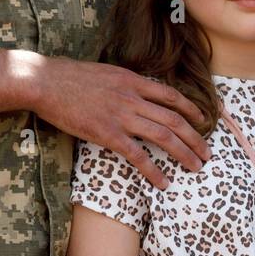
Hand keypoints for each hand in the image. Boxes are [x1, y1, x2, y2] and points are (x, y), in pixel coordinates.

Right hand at [35, 57, 210, 190]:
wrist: (47, 82)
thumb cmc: (71, 78)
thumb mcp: (106, 73)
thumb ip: (125, 84)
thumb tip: (136, 92)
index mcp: (133, 81)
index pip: (171, 96)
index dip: (191, 109)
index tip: (203, 120)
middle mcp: (133, 98)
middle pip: (174, 119)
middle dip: (195, 137)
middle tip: (207, 153)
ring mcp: (121, 116)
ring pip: (163, 136)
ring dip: (184, 153)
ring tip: (196, 167)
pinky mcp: (107, 134)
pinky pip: (137, 155)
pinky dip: (153, 170)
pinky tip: (163, 182)